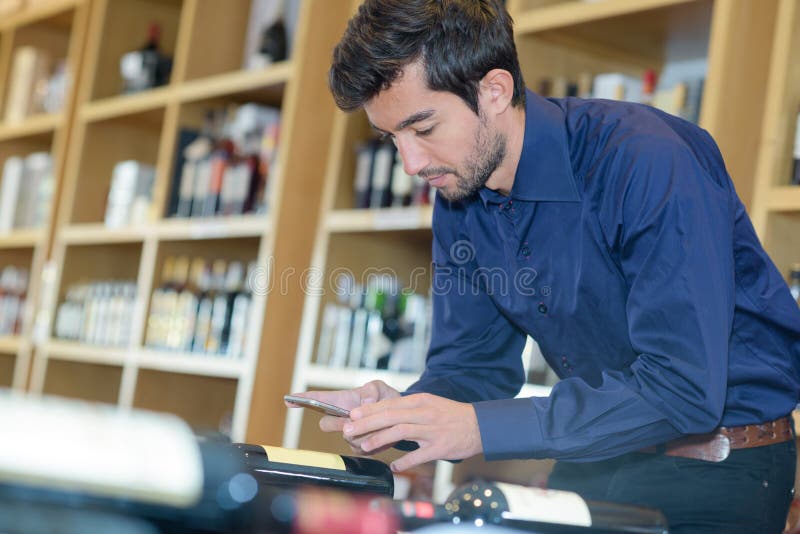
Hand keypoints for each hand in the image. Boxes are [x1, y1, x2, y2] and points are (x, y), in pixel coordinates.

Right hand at [285, 381, 400, 453]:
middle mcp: (340, 418)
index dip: (302, 400)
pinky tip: (381, 434)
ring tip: (378, 423)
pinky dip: (373, 440)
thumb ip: (371, 391)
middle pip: (325, 424)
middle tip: (351, 419)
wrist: (400, 417)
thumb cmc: (384, 398)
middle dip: (337, 423)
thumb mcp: (379, 388)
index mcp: (340, 400)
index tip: (289, 400)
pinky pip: (360, 448)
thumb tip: (363, 404)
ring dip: (363, 430)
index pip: (317, 400)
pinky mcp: (359, 447)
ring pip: (347, 437)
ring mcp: (348, 434)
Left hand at [344, 392, 482, 471]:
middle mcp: (425, 413)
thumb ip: (407, 409)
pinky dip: (405, 460)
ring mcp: (432, 430)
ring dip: (380, 438)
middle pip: (391, 416)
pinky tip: (394, 466)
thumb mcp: (429, 404)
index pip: (390, 404)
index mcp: (420, 401)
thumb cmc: (450, 415)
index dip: (369, 410)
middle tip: (349, 429)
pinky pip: (419, 454)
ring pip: (401, 431)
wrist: (480, 425)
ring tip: (364, 445)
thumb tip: (383, 415)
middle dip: (367, 422)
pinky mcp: (440, 447)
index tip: (352, 414)